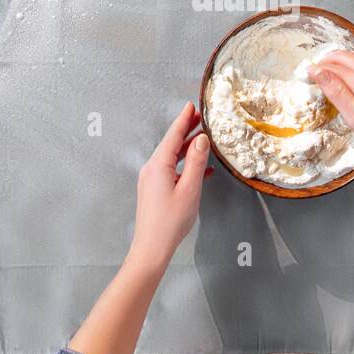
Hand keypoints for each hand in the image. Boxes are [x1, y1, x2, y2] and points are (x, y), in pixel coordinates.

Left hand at [127, 102, 211, 272]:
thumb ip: (196, 162)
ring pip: (171, 156)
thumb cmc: (170, 222)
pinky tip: (200, 168)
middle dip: (185, 129)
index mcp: (158, 165)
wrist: (152, 247)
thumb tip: (201, 139)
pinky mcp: (154, 190)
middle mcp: (152, 169)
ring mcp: (151, 180)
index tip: (191, 106)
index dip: (183, 120)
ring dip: (186, 147)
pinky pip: (171, 170)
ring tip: (201, 138)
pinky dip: (185, 165)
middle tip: (198, 116)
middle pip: (170, 143)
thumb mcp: (189, 189)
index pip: (173, 136)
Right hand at [310, 50, 353, 157]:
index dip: (316, 70)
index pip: (332, 68)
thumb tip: (319, 73)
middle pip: (343, 56)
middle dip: (326, 60)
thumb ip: (337, 93)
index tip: (305, 74)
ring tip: (329, 65)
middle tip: (314, 68)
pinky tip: (352, 67)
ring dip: (340, 57)